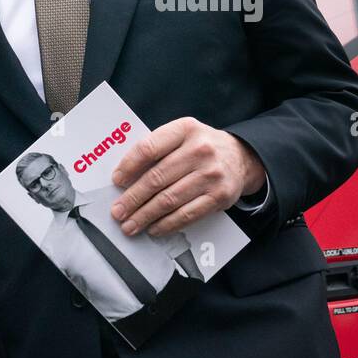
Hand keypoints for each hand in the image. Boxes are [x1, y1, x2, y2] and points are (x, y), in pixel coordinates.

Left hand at [111, 117, 265, 236]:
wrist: (241, 157)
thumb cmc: (202, 147)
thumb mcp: (183, 135)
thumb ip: (157, 149)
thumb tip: (125, 178)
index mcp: (186, 129)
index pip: (149, 148)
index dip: (129, 166)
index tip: (116, 181)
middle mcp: (200, 150)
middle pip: (157, 178)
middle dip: (133, 198)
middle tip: (118, 212)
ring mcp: (211, 174)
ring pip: (169, 200)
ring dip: (145, 215)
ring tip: (130, 224)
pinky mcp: (219, 196)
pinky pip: (187, 214)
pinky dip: (167, 224)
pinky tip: (154, 228)